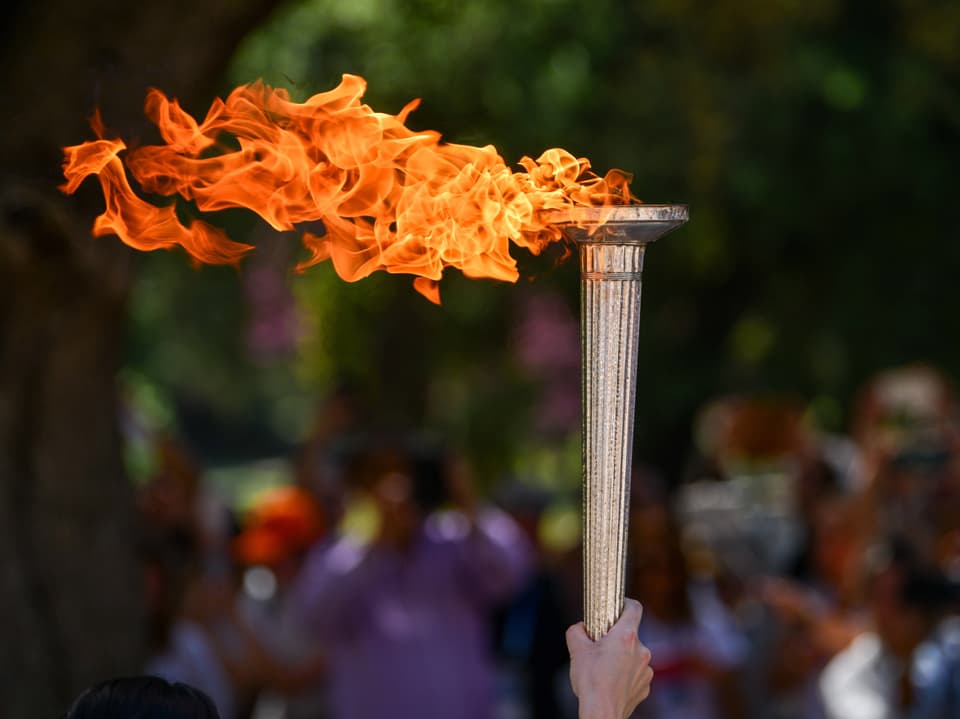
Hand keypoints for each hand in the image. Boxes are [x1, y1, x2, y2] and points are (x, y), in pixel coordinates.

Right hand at [566, 598, 652, 718]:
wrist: (602, 713)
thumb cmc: (590, 681)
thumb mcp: (576, 649)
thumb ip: (577, 630)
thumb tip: (581, 628)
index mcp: (626, 636)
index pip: (634, 608)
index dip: (625, 603)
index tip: (616, 607)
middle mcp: (642, 650)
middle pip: (630, 634)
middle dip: (615, 637)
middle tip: (600, 646)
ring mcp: (646, 670)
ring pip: (633, 655)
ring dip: (622, 657)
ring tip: (604, 668)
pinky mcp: (645, 686)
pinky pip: (636, 673)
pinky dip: (625, 674)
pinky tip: (611, 682)